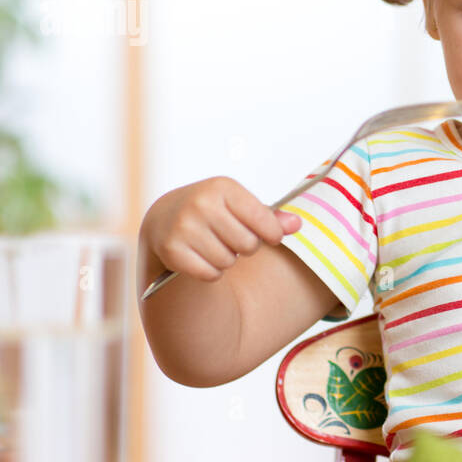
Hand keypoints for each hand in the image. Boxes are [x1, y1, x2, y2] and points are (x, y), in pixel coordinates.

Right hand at [141, 176, 301, 284]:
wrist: (165, 216)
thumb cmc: (211, 209)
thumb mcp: (240, 204)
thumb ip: (270, 216)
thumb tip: (296, 224)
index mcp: (222, 188)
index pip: (263, 219)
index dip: (272, 233)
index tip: (270, 234)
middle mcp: (201, 204)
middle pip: (248, 244)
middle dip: (246, 246)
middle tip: (232, 237)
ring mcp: (184, 227)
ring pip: (228, 261)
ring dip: (227, 259)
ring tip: (215, 244)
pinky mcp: (172, 250)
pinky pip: (210, 274)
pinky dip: (211, 271)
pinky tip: (202, 256)